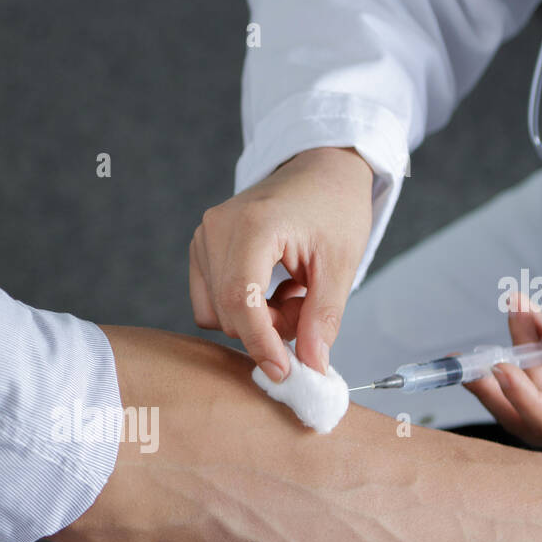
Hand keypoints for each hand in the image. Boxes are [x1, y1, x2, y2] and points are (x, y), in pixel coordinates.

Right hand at [189, 146, 372, 378]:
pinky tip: (271, 289)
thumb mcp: (340, 264)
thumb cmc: (335, 207)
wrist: (320, 168)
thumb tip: (311, 367)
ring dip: (255, 320)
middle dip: (268, 329)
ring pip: (216, 312)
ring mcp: (203, 237)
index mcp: (253, 226)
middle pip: (228, 313)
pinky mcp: (201, 247)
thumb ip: (323, 318)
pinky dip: (241, 309)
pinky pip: (210, 301)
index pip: (241, 301)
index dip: (261, 343)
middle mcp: (217, 229)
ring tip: (290, 294)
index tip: (285, 372)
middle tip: (305, 310)